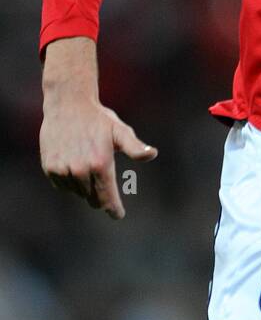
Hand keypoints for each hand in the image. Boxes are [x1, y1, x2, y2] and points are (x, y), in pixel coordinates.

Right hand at [40, 91, 157, 219]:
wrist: (68, 104)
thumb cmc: (98, 119)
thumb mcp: (120, 131)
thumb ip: (135, 147)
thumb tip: (152, 154)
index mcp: (101, 164)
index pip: (107, 198)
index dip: (113, 209)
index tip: (117, 215)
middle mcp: (81, 170)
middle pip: (92, 199)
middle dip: (99, 195)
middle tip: (102, 178)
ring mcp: (63, 170)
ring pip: (77, 192)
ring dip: (83, 186)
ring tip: (85, 162)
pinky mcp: (50, 168)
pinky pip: (62, 186)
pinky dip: (68, 181)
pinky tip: (71, 162)